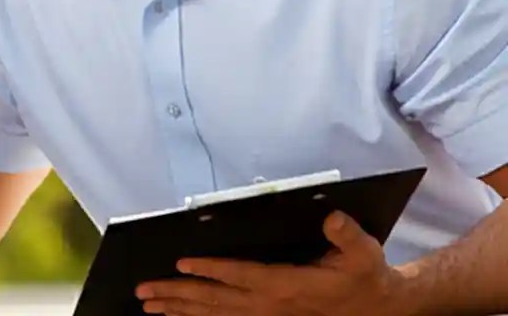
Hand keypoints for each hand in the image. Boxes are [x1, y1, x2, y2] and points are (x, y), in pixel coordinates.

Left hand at [135, 211, 411, 314]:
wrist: (377, 308)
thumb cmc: (364, 276)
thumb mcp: (364, 252)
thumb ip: (347, 235)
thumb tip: (332, 217)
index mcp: (288, 285)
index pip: (242, 276)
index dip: (211, 269)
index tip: (182, 263)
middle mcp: (270, 304)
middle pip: (215, 299)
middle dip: (177, 294)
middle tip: (144, 290)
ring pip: (214, 313)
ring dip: (179, 309)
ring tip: (149, 304)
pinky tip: (176, 315)